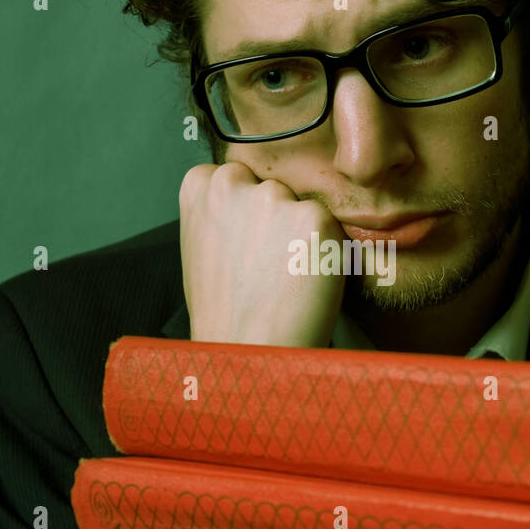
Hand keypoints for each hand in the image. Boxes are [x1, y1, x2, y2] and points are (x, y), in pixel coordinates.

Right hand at [179, 162, 345, 346]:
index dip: (246, 212)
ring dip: (302, 233)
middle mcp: (232, 181)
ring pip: (301, 205)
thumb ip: (221, 212)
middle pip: (272, 186)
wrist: (247, 352)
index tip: (243, 244)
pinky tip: (304, 281)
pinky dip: (326, 253)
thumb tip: (250, 199)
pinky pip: (329, 227)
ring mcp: (274, 198)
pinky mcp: (315, 218)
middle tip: (267, 265)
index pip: (236, 176)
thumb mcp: (202, 246)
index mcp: (200, 184)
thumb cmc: (224, 310)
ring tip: (284, 277)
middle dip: (276, 217)